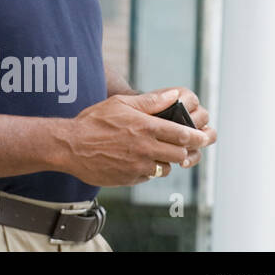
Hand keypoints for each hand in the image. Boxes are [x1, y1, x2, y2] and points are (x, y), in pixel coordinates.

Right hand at [58, 89, 208, 186]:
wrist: (70, 146)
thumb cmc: (93, 121)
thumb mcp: (120, 104)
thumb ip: (150, 101)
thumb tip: (174, 95)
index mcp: (145, 127)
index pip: (182, 134)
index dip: (197, 136)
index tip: (204, 136)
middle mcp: (145, 148)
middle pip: (180, 154)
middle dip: (184, 150)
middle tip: (181, 146)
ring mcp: (138, 166)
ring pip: (166, 168)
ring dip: (165, 161)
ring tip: (153, 152)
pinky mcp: (130, 179)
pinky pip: (149, 176)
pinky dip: (148, 170)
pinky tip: (135, 160)